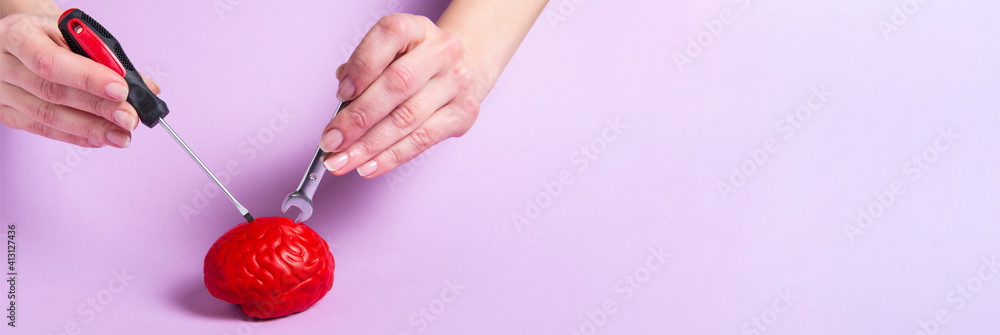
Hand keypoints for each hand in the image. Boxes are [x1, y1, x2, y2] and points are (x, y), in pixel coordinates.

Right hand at [0, 14, 159, 147]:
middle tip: (129, 119)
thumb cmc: (52, 34)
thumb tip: (146, 87)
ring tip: (121, 135)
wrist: (26, 39)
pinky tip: (100, 139)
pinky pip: (42, 129)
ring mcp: (1, 92)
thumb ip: (107, 58)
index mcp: (17, 35)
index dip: (87, 78)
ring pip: (47, 116)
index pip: (49, 61)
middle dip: (97, 109)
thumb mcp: (74, 34)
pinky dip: (76, 136)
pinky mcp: (7, 113)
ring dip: (91, 129)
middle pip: (52, 92)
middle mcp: (2, 64)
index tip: (120, 90)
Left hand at [319, 13, 482, 177]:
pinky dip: (391, 157)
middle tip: (332, 141)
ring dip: (369, 146)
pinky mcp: (463, 114)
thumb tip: (341, 108)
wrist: (460, 72)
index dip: (363, 66)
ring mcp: (457, 83)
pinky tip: (369, 166)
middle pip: (397, 85)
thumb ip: (364, 71)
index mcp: (418, 29)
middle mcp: (443, 52)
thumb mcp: (390, 54)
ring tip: (343, 160)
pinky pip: (422, 140)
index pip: (389, 36)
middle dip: (358, 118)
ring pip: (407, 119)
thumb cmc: (415, 64)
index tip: (340, 95)